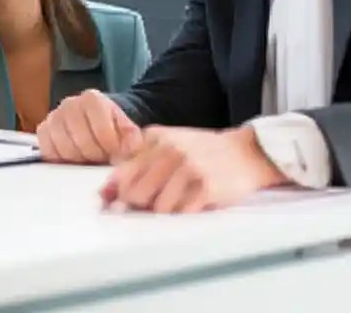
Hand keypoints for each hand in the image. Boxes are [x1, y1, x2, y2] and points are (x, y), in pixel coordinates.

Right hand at [37, 89, 140, 163]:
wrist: (101, 120)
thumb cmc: (113, 125)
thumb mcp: (128, 128)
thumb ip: (131, 138)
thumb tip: (129, 151)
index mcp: (92, 99)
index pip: (102, 132)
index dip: (112, 148)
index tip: (117, 153)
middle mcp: (69, 104)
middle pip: (82, 142)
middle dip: (96, 155)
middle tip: (103, 156)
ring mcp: (54, 117)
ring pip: (65, 149)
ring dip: (80, 159)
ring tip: (89, 155)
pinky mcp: (43, 130)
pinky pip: (48, 151)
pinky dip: (62, 158)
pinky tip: (74, 156)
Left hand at [98, 126, 286, 213]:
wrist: (246, 152)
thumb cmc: (202, 152)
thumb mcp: (167, 146)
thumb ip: (136, 164)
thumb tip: (104, 194)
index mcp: (156, 138)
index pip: (122, 173)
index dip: (117, 193)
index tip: (115, 203)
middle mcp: (170, 150)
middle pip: (135, 193)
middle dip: (139, 206)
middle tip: (153, 203)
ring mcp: (189, 168)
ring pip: (158, 207)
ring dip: (165, 211)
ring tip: (179, 200)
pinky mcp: (206, 186)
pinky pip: (181, 213)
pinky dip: (183, 213)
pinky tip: (193, 203)